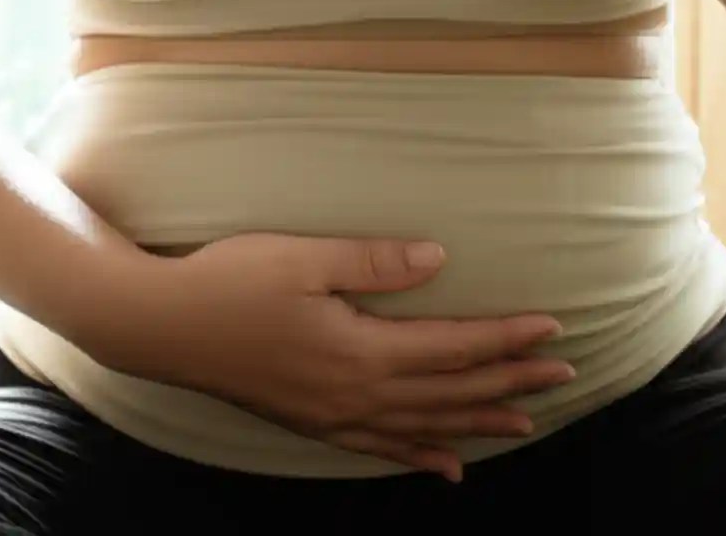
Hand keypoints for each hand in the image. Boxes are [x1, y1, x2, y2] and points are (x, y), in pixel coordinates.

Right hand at [97, 232, 572, 482]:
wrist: (161, 327)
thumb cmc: (229, 282)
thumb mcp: (303, 259)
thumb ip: (375, 263)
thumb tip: (439, 259)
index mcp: (360, 350)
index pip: (454, 347)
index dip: (507, 339)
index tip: (554, 330)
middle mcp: (355, 393)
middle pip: (451, 392)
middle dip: (511, 383)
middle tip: (564, 376)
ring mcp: (334, 415)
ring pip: (425, 426)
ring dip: (478, 423)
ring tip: (526, 424)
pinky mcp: (312, 422)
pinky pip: (380, 448)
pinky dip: (420, 456)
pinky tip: (447, 466)